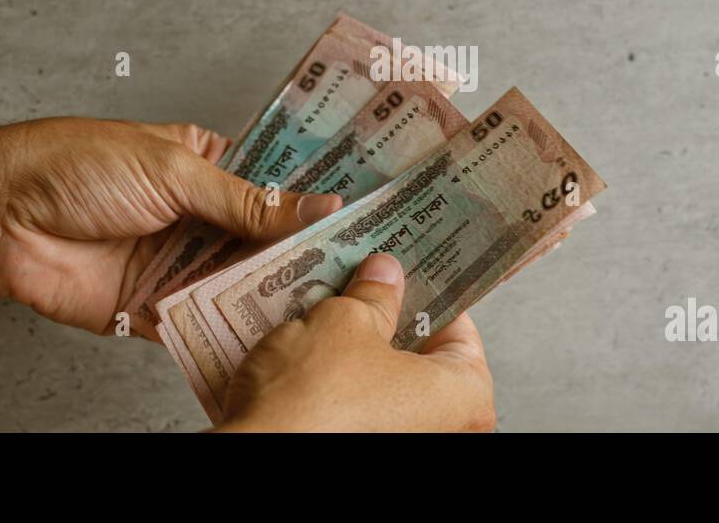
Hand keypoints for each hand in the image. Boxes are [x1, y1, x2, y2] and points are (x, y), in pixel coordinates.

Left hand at [0, 118, 341, 336]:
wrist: (0, 218)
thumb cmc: (76, 166)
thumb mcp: (174, 171)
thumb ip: (249, 201)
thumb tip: (319, 206)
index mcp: (205, 167)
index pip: (273, 184)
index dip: (315, 197)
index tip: (364, 210)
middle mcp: (197, 216)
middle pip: (265, 239)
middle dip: (305, 252)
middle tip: (361, 263)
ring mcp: (179, 263)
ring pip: (241, 284)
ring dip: (276, 293)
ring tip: (330, 301)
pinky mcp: (157, 308)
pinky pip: (206, 323)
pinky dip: (235, 330)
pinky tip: (274, 334)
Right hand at [218, 253, 495, 431]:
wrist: (254, 451)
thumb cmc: (315, 399)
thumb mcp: (346, 322)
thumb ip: (375, 295)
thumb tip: (384, 274)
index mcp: (464, 397)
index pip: (460, 329)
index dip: (428, 293)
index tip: (407, 269)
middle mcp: (443, 429)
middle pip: (421, 357)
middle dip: (389, 319)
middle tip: (365, 282)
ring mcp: (399, 442)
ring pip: (386, 382)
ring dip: (360, 349)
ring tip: (330, 309)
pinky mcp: (359, 445)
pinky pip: (359, 409)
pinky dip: (341, 381)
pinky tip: (311, 350)